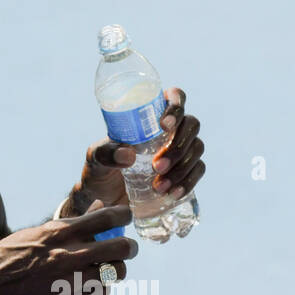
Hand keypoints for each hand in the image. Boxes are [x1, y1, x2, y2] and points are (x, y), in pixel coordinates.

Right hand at [0, 201, 135, 294]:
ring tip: (106, 271)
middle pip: (120, 247)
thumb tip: (96, 208)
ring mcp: (67, 281)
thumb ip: (64, 226)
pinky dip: (100, 289)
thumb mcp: (31, 236)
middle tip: (125, 250)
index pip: (107, 217)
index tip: (125, 218)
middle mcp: (66, 254)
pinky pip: (99, 294)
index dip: (123, 216)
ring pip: (114, 273)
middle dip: (128, 248)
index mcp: (55, 232)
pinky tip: (90, 287)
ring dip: (115, 271)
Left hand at [70, 86, 205, 211]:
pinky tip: (173, 193)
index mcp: (149, 115)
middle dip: (178, 145)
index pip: (175, 97)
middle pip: (191, 124)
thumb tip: (129, 155)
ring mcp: (181, 148)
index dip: (176, 106)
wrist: (104, 198)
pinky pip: (198, 170)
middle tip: (156, 166)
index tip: (163, 125)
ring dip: (182, 167)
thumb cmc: (100, 170)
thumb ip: (105, 153)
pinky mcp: (186, 169)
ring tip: (158, 187)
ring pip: (197, 147)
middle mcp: (170, 128)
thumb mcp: (95, 159)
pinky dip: (188, 181)